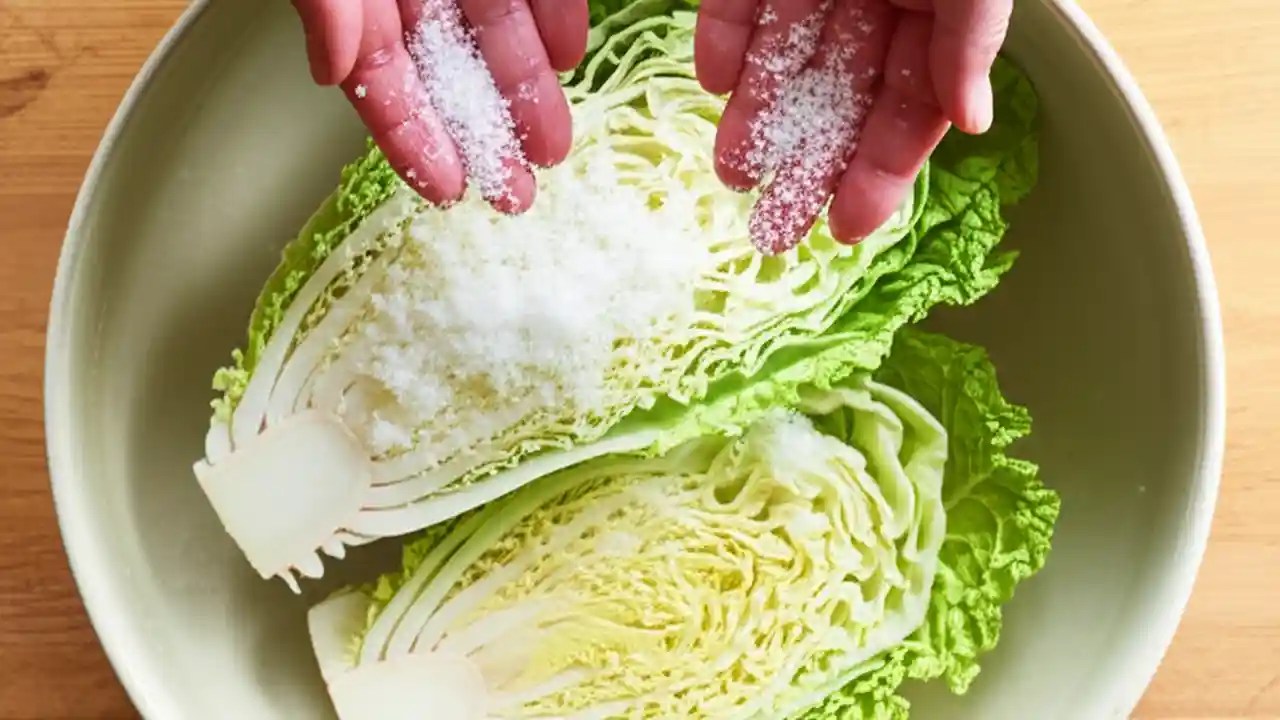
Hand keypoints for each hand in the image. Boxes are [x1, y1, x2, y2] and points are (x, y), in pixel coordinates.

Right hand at [291, 0, 588, 212]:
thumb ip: (328, 2)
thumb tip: (333, 70)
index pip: (381, 77)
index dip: (412, 138)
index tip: (446, 192)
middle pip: (450, 63)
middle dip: (484, 132)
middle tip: (514, 192)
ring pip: (499, 24)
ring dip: (527, 85)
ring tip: (553, 144)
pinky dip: (554, 11)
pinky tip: (569, 53)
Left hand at [695, 0, 1011, 252]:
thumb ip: (971, 41)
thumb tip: (974, 121)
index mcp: (935, 11)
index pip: (906, 108)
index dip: (878, 172)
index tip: (846, 230)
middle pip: (837, 97)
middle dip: (808, 166)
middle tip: (775, 232)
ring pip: (782, 54)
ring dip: (757, 115)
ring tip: (734, 174)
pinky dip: (724, 37)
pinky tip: (716, 81)